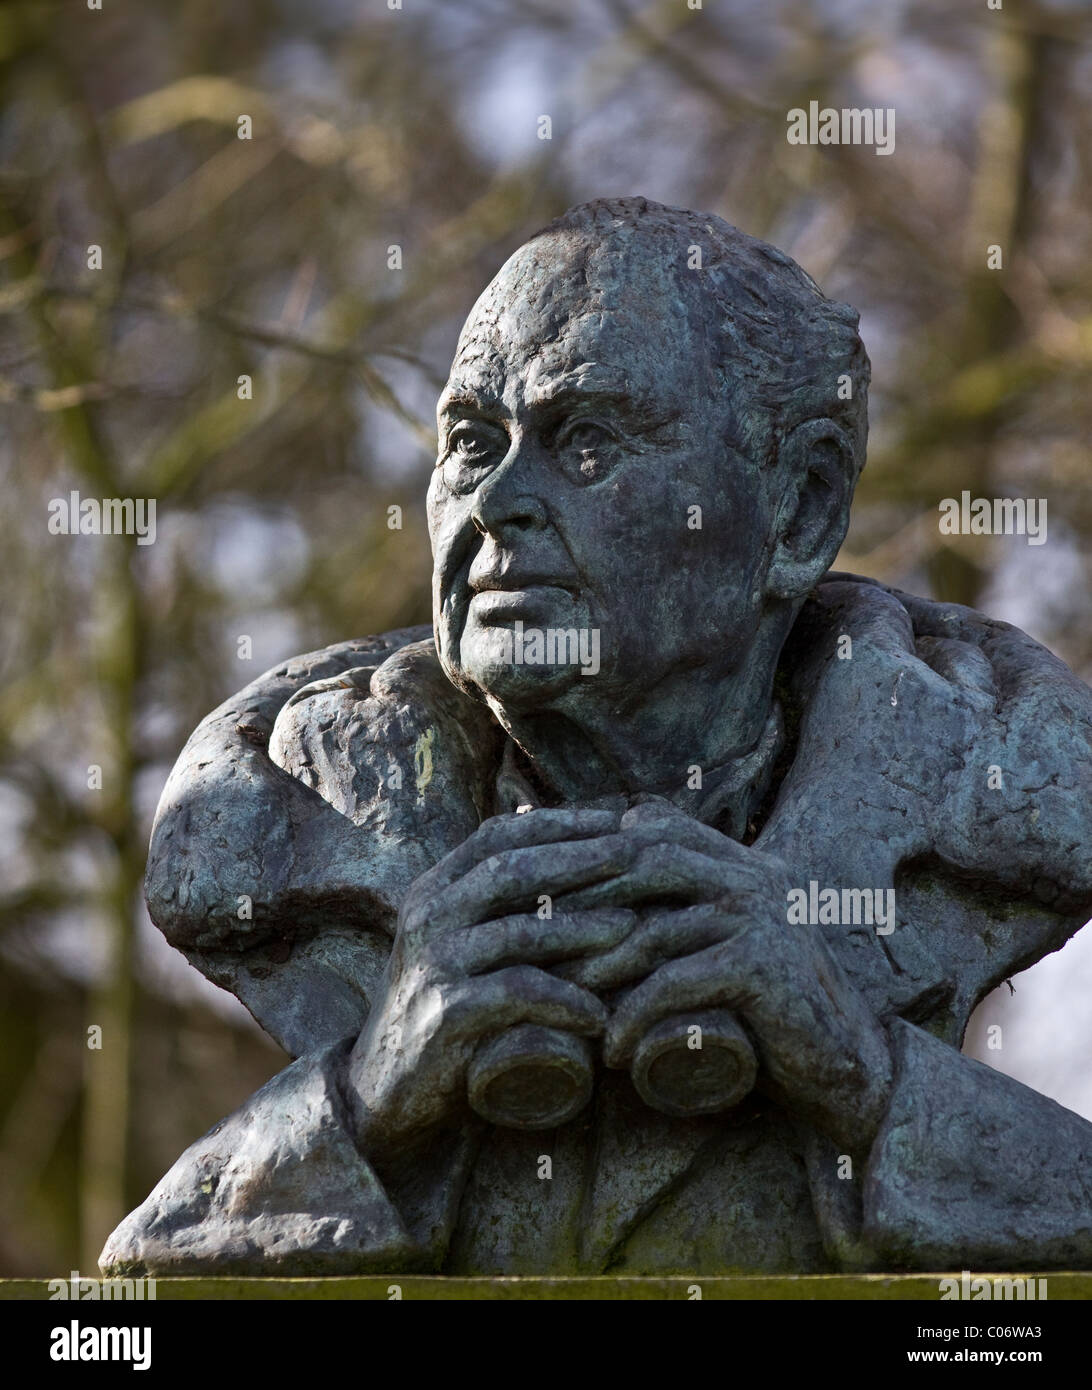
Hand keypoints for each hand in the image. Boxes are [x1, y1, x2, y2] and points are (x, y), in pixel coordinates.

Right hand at [347, 807, 638, 1156]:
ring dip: (582, 926)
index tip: (613, 822)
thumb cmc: (443, 1006)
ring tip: (633, 927)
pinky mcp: (445, 1012)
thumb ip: (498, 902)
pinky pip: (517, 993)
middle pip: (510, 870)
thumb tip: (575, 850)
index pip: (497, 837)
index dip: (557, 824)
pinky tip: (599, 1012)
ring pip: (519, 930)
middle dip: (578, 858)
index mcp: (433, 890)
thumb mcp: (459, 942)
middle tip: (636, 855)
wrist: (385, 1085)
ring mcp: (434, 963)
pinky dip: (564, 998)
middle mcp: (428, 916)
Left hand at [553, 797, 893, 1155]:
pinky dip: (636, 1015)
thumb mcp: (724, 948)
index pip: (655, 828)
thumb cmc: (771, 1014)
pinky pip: (677, 981)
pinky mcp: (763, 965)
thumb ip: (682, 912)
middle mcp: (755, 877)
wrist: (849, 1068)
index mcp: (743, 863)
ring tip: (562, 1000)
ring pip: (655, 928)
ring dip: (600, 968)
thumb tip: (593, 899)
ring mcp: (763, 917)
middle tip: (531, 936)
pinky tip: (611, 1047)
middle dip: (582, 896)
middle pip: (645, 861)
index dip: (594, 849)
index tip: (540, 884)